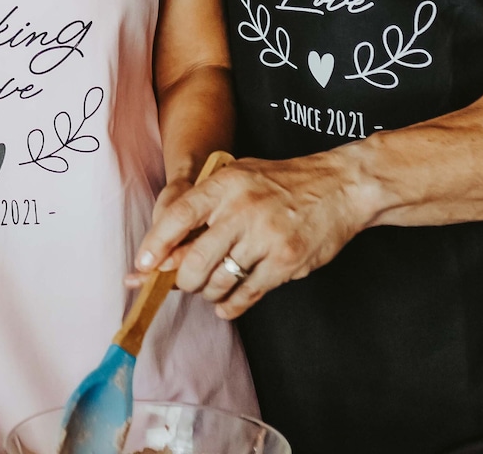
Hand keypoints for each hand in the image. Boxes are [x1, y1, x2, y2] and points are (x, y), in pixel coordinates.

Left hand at [133, 153, 375, 318]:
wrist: (341, 186)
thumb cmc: (283, 183)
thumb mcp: (239, 177)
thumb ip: (203, 208)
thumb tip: (164, 251)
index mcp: (226, 184)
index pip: (178, 216)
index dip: (155, 245)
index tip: (142, 267)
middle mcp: (243, 209)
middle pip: (194, 260)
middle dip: (183, 281)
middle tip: (185, 282)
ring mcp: (265, 236)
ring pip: (218, 282)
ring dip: (210, 292)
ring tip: (213, 287)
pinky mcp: (286, 261)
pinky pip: (246, 294)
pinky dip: (232, 305)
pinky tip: (228, 303)